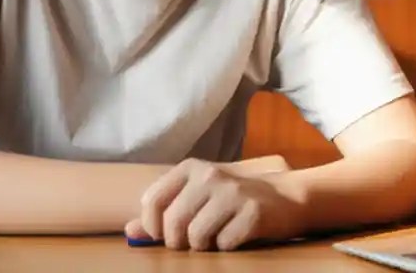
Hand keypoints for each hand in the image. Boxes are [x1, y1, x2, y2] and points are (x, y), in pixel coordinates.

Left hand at [127, 158, 303, 250]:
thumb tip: (129, 232)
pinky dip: (227, 247)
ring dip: (203, 246)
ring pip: (196, 236)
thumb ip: (163, 212)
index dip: (153, 226)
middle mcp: (210, 175)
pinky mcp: (253, 212)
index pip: (152, 201)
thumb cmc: (233, 199)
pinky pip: (224, 244)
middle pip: (173, 223)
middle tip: (193, 241)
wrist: (287, 196)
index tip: (165, 234)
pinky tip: (236, 235)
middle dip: (179, 242)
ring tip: (215, 237)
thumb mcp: (197, 196)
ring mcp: (233, 193)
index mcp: (191, 168)